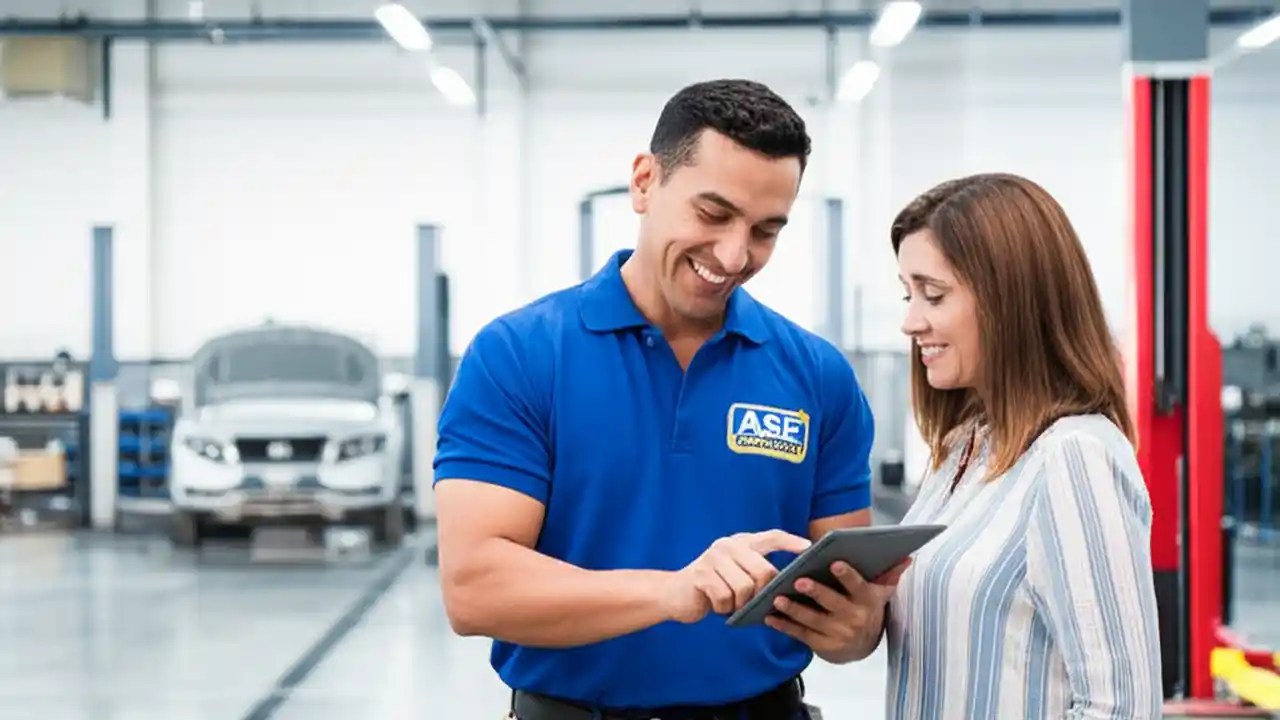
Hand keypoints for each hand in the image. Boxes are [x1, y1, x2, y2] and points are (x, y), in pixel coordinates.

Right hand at [661, 530, 812, 623]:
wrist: (674, 594)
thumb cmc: (713, 588)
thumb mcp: (736, 575)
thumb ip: (757, 572)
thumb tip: (789, 585)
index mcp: (741, 542)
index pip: (772, 536)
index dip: (792, 542)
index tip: (810, 549)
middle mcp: (728, 545)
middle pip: (763, 571)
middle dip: (761, 593)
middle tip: (751, 602)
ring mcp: (713, 558)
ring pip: (745, 588)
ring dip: (739, 604)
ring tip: (730, 603)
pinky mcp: (701, 575)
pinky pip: (726, 599)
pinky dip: (723, 608)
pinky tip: (715, 604)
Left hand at [765, 558, 910, 660]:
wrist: (862, 646)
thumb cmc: (866, 607)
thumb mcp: (880, 592)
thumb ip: (890, 574)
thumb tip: (907, 557)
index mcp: (868, 601)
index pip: (858, 586)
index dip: (847, 576)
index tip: (834, 563)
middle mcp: (854, 619)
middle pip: (832, 603)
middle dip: (815, 592)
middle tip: (798, 580)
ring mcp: (838, 634)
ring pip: (813, 620)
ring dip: (794, 609)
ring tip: (777, 598)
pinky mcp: (823, 647)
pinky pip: (801, 635)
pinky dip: (784, 626)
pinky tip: (770, 616)